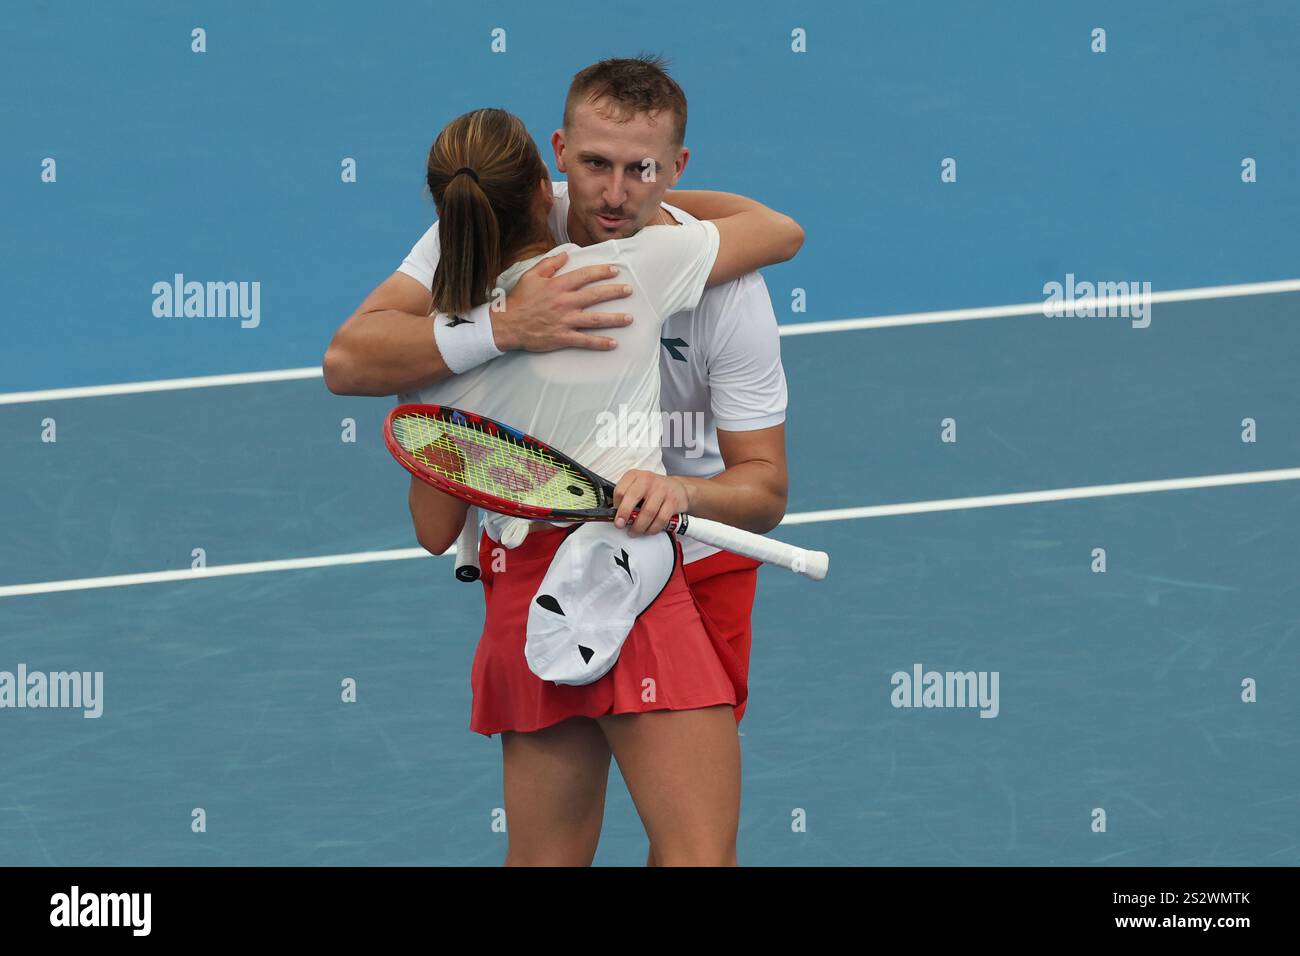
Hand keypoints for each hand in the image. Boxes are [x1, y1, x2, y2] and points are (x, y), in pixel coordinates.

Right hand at [494, 251, 632, 352]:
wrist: (507, 324)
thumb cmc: (519, 300)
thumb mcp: (531, 276)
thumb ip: (549, 264)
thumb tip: (566, 254)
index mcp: (558, 285)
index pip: (585, 275)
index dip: (602, 272)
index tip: (615, 270)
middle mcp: (565, 302)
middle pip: (595, 295)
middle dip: (614, 292)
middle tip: (629, 290)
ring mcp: (565, 321)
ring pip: (595, 319)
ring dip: (614, 319)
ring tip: (629, 318)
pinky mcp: (563, 337)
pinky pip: (585, 340)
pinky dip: (600, 343)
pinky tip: (614, 343)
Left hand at [612, 470, 691, 536]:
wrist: (678, 488)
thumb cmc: (653, 490)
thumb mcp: (638, 486)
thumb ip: (626, 497)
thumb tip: (614, 515)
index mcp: (635, 475)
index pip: (620, 490)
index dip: (616, 505)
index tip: (615, 515)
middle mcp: (647, 480)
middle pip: (632, 498)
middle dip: (624, 514)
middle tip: (620, 525)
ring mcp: (661, 490)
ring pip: (647, 512)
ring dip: (639, 526)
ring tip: (634, 532)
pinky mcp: (672, 501)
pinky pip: (661, 519)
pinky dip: (653, 528)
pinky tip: (649, 530)